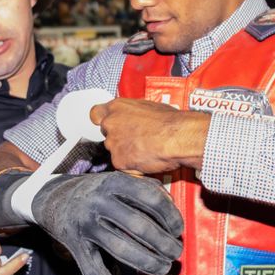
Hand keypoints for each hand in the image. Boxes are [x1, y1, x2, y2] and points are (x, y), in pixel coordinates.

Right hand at [30, 171, 183, 274]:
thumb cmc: (95, 191)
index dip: (170, 215)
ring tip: (163, 268)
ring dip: (148, 262)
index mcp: (114, 182)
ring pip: (121, 249)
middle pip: (139, 226)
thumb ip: (145, 187)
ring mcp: (85, 225)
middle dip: (164, 243)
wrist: (51, 198)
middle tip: (176, 252)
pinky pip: (92, 270)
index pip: (150, 197)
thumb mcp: (118, 180)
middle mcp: (99, 202)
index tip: (178, 229)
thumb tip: (171, 206)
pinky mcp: (74, 245)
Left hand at [90, 97, 209, 173]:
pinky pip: (123, 166)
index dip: (102, 120)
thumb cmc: (170, 121)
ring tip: (146, 151)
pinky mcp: (119, 161)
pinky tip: (147, 160)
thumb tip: (135, 118)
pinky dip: (133, 166)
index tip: (108, 124)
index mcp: (118, 107)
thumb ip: (133, 113)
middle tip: (136, 141)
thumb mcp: (149, 107)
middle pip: (107, 135)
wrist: (178, 137)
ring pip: (115, 151)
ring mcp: (113, 144)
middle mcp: (111, 124)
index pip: (96, 114)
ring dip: (126, 153)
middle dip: (119, 139)